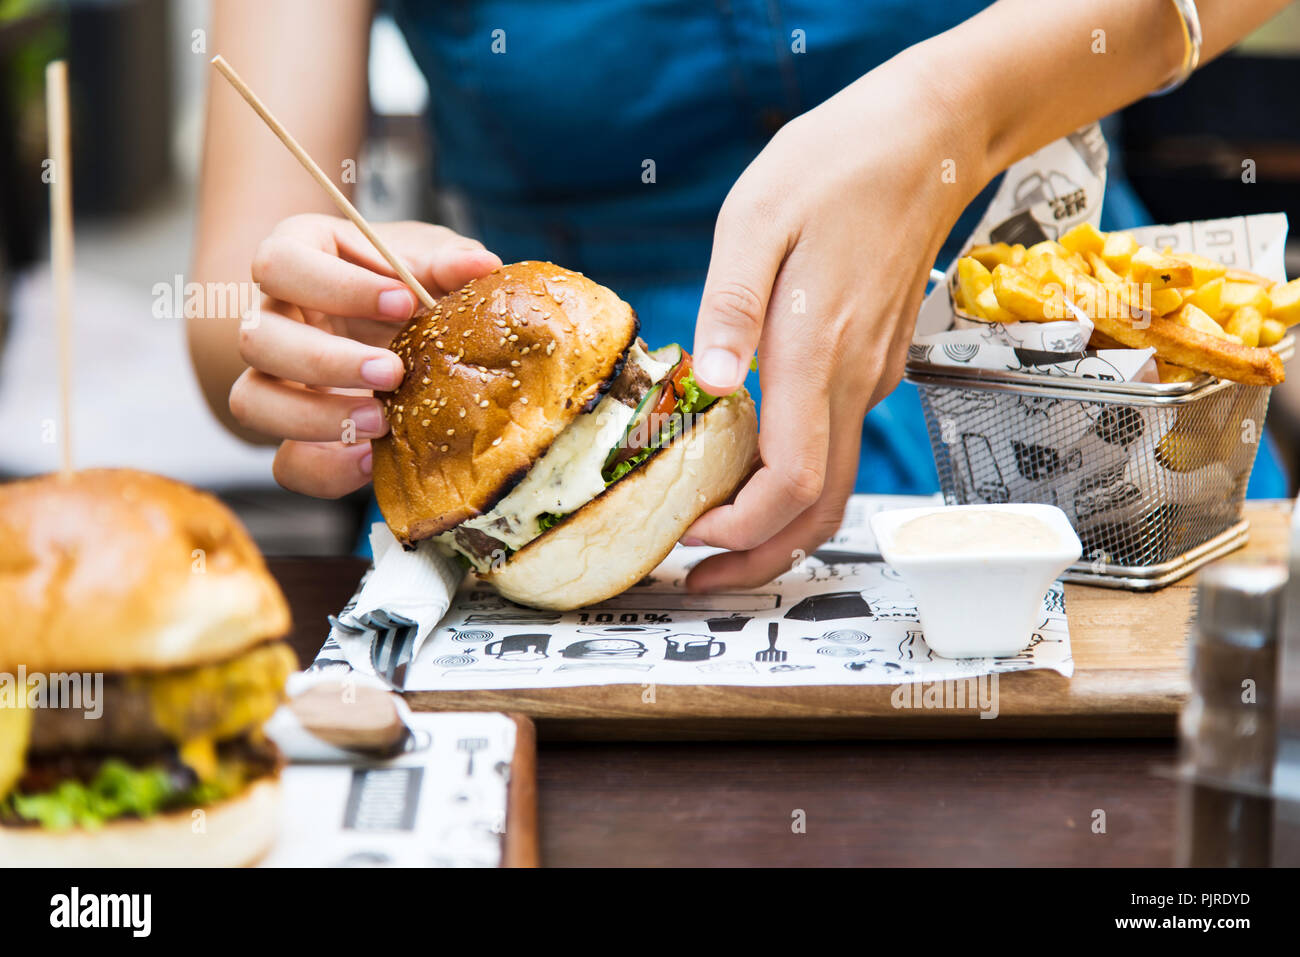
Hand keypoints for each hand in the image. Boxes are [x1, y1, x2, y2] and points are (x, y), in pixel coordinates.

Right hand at [229, 215, 500, 496]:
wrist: (403, 325)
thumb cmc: (405, 279)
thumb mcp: (427, 260)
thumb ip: (447, 262)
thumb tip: (480, 264)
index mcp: (294, 259)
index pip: (279, 263)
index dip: (334, 285)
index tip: (403, 300)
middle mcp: (271, 318)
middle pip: (256, 338)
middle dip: (324, 360)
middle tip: (392, 372)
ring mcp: (275, 380)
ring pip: (252, 402)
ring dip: (314, 418)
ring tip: (380, 421)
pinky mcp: (297, 433)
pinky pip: (286, 463)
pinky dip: (325, 470)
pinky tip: (372, 460)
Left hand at [684, 48, 985, 589]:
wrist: (928, 138)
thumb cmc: (835, 165)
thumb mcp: (754, 219)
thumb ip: (729, 308)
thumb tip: (709, 384)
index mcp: (817, 351)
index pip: (791, 481)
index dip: (741, 529)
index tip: (688, 538)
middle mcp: (854, 380)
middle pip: (820, 509)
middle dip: (760, 559)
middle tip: (700, 583)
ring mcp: (871, 376)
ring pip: (832, 484)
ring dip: (777, 528)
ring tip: (714, 541)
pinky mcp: (872, 364)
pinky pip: (835, 445)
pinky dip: (792, 481)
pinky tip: (743, 468)